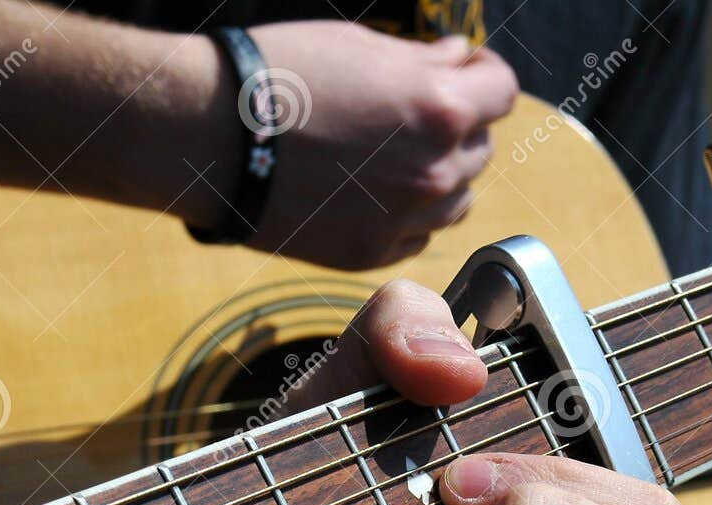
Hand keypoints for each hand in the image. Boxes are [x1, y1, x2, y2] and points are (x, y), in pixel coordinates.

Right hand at [195, 22, 517, 269]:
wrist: (209, 136)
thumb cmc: (279, 76)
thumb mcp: (361, 45)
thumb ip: (423, 61)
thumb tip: (457, 62)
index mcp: (441, 107)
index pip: (502, 91)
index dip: (482, 74)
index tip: (462, 70)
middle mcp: (435, 169)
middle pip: (481, 148)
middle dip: (458, 125)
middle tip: (410, 113)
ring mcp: (405, 218)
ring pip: (457, 201)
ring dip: (439, 176)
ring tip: (387, 156)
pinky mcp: (372, 252)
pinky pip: (417, 236)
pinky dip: (405, 215)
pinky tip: (366, 190)